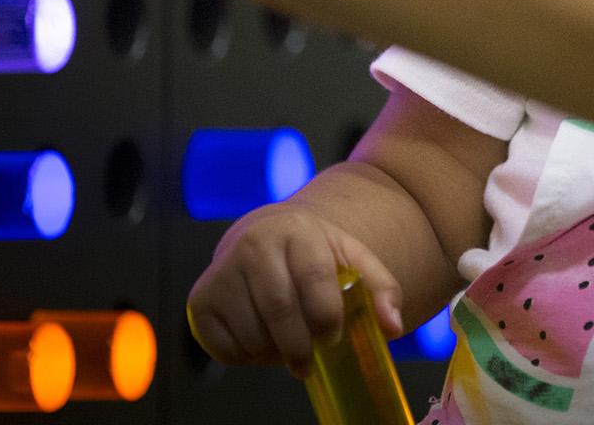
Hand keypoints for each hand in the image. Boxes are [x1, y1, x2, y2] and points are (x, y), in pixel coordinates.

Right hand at [186, 204, 405, 375]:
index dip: (326, 316)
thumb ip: (380, 288)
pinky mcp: (200, 299)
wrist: (264, 236)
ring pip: (251, 332)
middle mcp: (254, 244)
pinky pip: (223, 346)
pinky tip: (262, 343)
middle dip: (300, 346)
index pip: (313, 278)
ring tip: (288, 349)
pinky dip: (247, 358)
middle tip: (310, 363)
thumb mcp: (352, 257)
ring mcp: (222, 271)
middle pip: (280, 310)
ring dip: (273, 354)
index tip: (333, 337)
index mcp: (297, 229)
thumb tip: (392, 327)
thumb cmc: (315, 253)